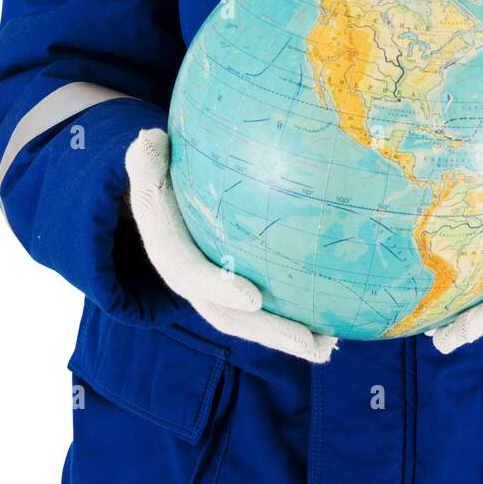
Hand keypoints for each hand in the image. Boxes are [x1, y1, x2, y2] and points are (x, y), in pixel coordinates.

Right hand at [124, 128, 338, 364]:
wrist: (161, 198)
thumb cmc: (161, 175)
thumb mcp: (147, 166)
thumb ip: (147, 160)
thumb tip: (151, 139)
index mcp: (170, 252)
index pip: (190, 274)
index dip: (218, 287)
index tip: (254, 297)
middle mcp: (195, 281)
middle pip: (231, 315)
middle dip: (270, 332)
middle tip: (313, 342)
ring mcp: (217, 289)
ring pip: (252, 320)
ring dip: (290, 335)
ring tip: (331, 344)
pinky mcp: (238, 285)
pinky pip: (267, 304)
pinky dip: (297, 315)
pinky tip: (335, 320)